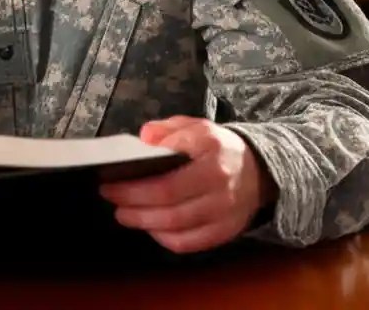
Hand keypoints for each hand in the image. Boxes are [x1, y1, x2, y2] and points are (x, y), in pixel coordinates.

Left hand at [99, 116, 276, 253]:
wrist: (259, 169)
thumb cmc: (216, 147)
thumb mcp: (193, 126)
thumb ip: (166, 130)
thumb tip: (144, 140)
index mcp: (210, 152)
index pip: (167, 178)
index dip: (134, 186)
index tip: (110, 182)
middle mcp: (220, 184)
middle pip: (169, 206)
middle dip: (133, 205)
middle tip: (112, 199)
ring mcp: (225, 212)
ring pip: (178, 228)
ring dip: (145, 223)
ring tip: (125, 214)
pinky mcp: (226, 231)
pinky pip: (190, 243)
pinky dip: (165, 238)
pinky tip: (151, 227)